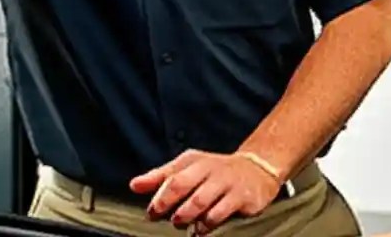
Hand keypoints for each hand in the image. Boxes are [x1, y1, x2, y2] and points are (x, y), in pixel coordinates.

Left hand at [129, 150, 283, 233]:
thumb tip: (134, 185)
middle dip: (167, 203)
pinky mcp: (241, 197)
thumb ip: (161, 177)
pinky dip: (207, 223)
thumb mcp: (188, 168)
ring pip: (200, 200)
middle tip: (162, 217)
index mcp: (193, 161)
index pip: (170, 175)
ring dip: (186, 214)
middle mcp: (209, 169)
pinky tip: (201, 229)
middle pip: (182, 184)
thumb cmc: (215, 172)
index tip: (151, 212)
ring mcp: (226, 182)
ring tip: (181, 222)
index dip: (158, 195)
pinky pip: (220, 212)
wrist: (257, 169)